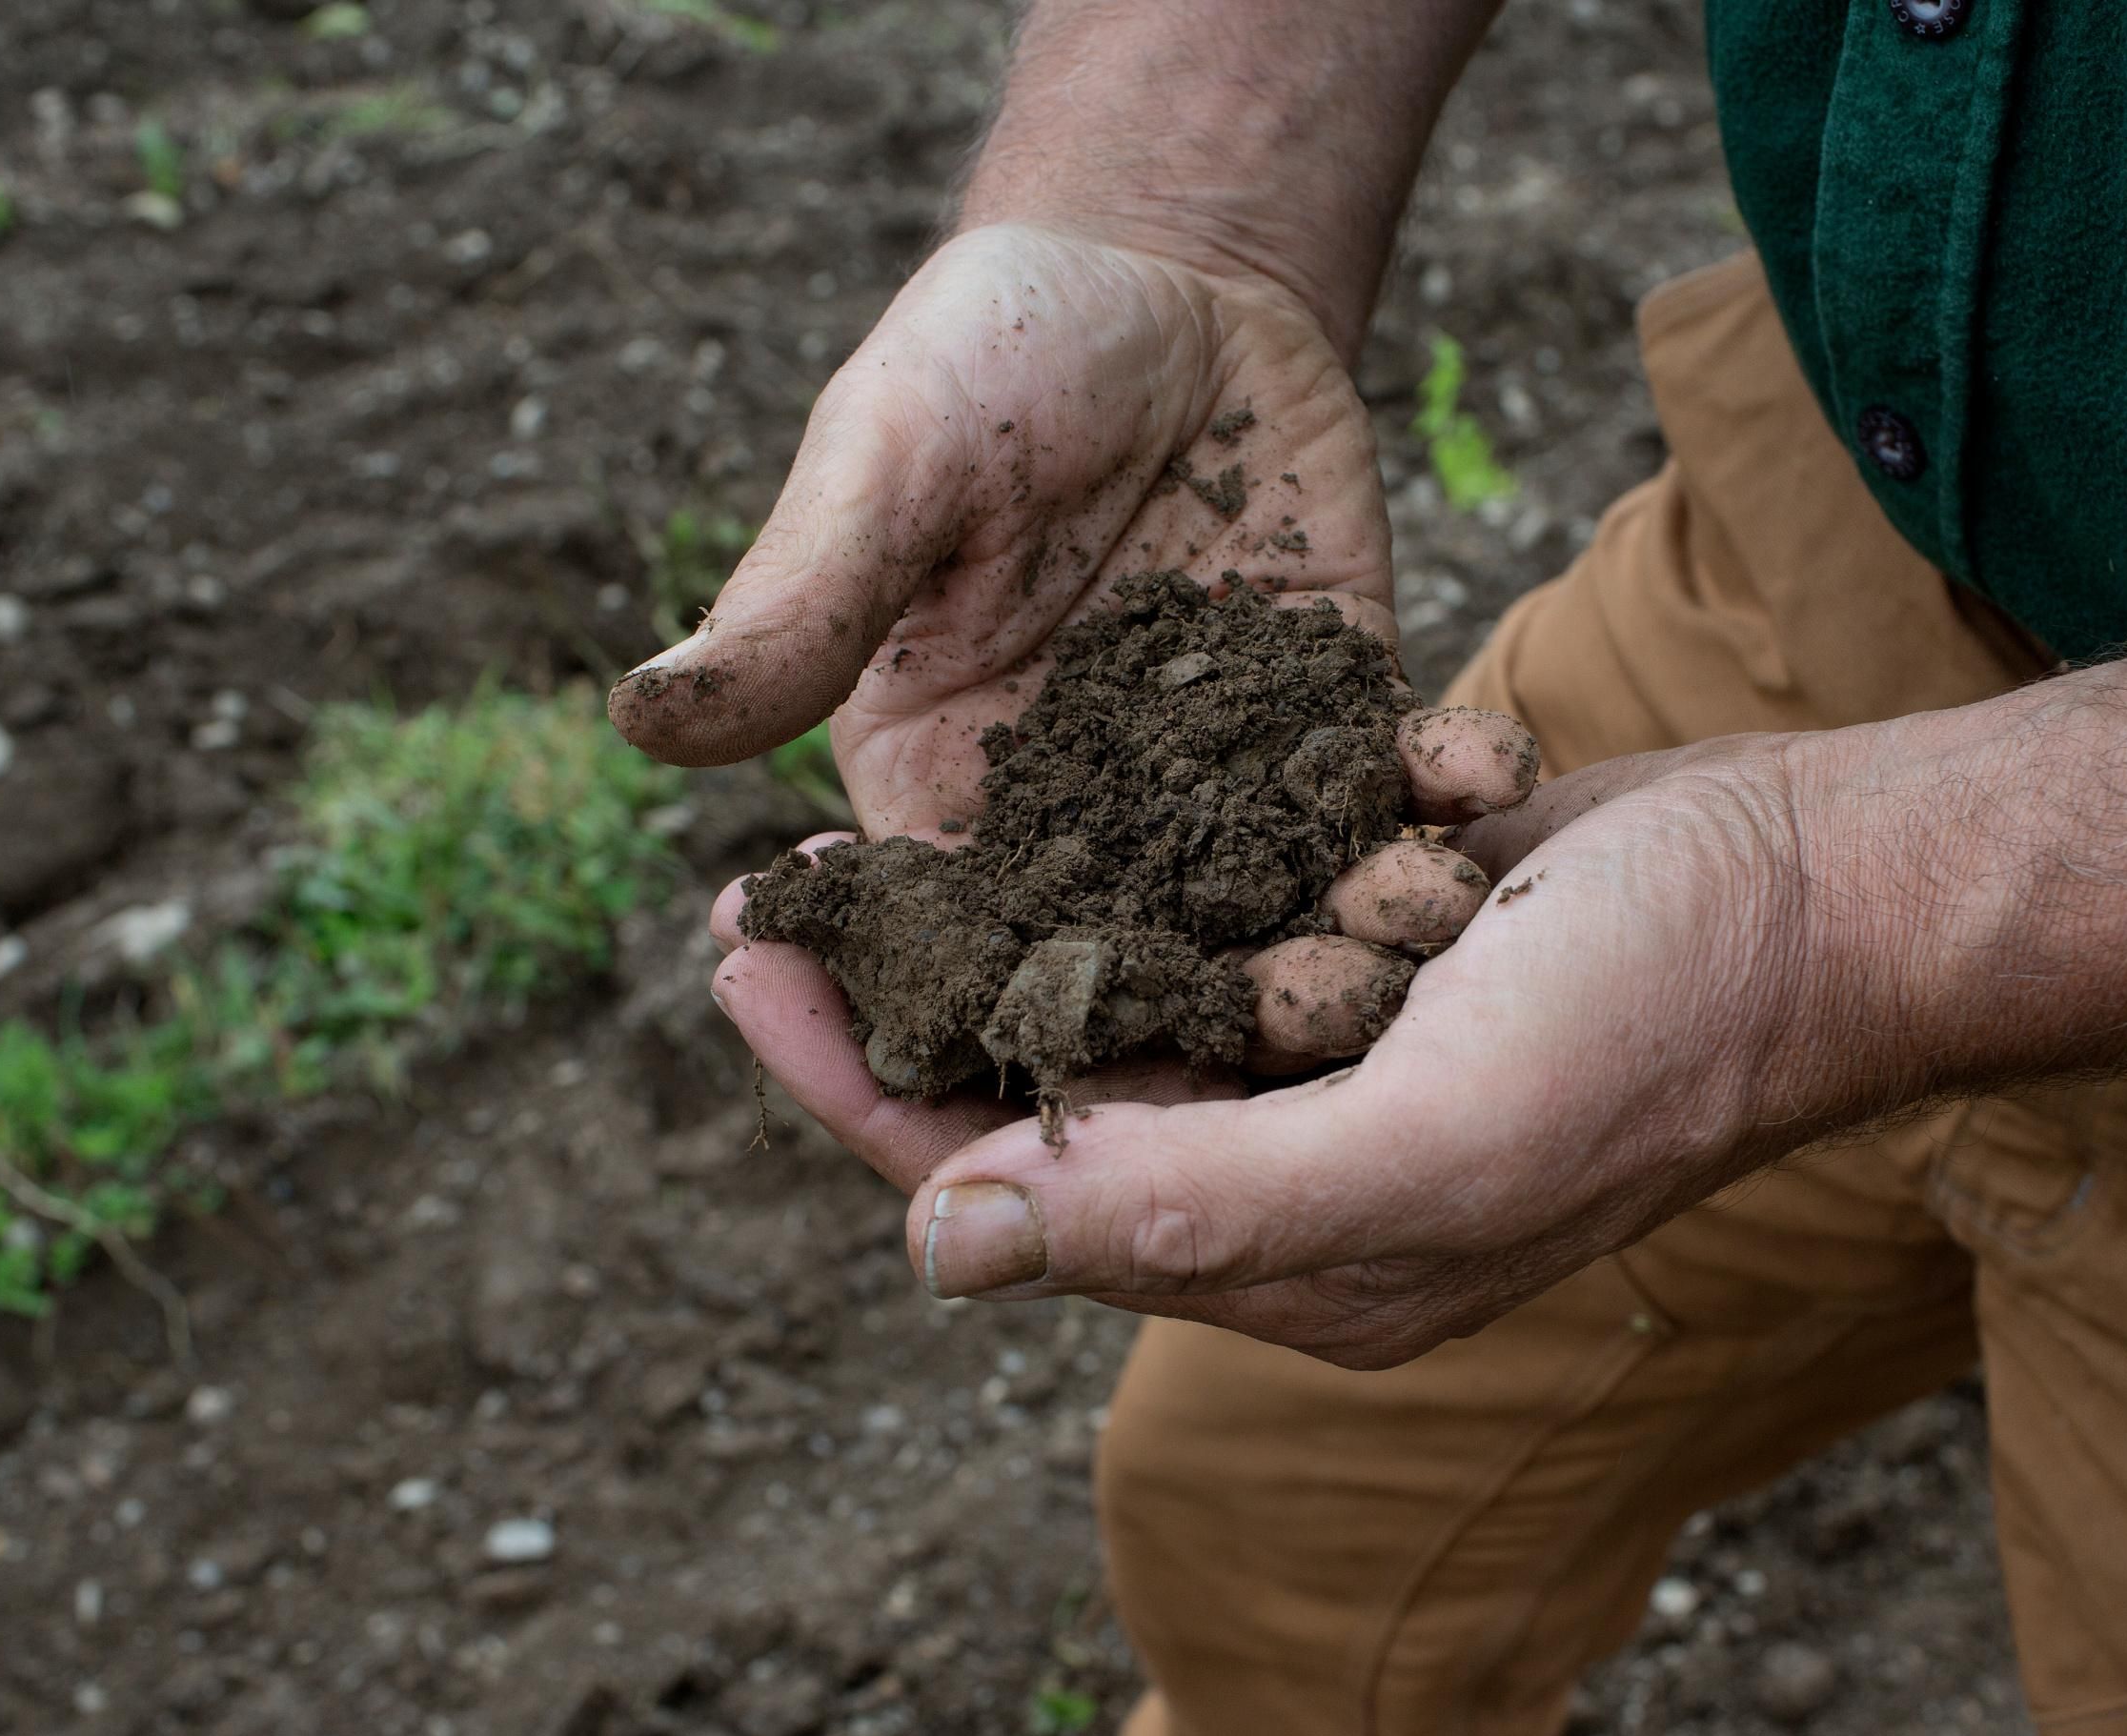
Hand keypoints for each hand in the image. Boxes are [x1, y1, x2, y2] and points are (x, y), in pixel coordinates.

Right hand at [621, 216, 1537, 1070]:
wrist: (1170, 275)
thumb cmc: (991, 357)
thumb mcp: (885, 461)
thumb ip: (800, 601)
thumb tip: (641, 719)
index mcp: (936, 800)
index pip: (944, 953)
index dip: (978, 1026)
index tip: (1043, 1070)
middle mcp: (1076, 831)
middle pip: (1130, 978)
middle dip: (1203, 1023)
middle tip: (1281, 1022)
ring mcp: (1216, 798)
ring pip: (1277, 918)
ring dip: (1344, 934)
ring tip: (1406, 920)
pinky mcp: (1334, 734)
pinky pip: (1386, 803)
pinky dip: (1435, 807)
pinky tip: (1485, 784)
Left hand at [718, 735, 1842, 1367]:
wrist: (1827, 895)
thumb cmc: (1652, 1029)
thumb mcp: (1424, 1141)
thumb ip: (1189, 1208)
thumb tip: (934, 1243)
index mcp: (1280, 1258)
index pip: (1015, 1203)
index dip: (867, 1099)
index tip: (744, 971)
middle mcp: (1284, 1173)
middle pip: (1035, 1098)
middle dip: (899, 1004)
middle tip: (755, 894)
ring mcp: (1326, 1060)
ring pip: (1102, 999)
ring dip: (982, 920)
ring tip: (848, 835)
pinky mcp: (1363, 950)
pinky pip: (1203, 915)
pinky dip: (1117, 862)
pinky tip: (1023, 790)